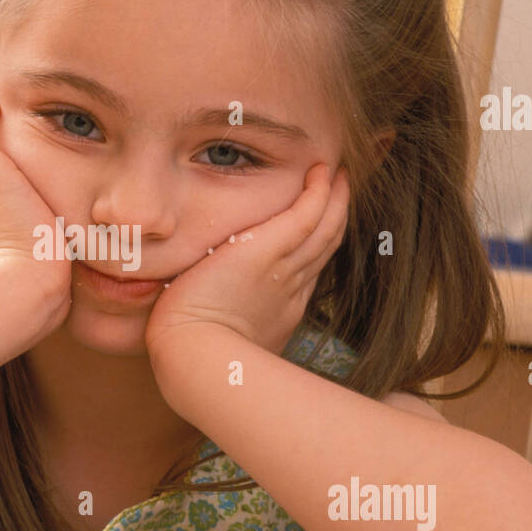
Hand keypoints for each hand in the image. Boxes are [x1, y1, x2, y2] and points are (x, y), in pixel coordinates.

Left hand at [145, 163, 349, 363]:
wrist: (193, 357)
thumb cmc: (191, 354)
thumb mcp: (217, 338)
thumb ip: (218, 318)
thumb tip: (202, 314)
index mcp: (279, 312)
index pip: (306, 272)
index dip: (316, 248)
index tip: (319, 231)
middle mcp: (290, 290)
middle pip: (323, 247)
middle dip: (335, 218)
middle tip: (340, 191)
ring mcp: (283, 270)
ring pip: (324, 229)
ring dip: (335, 200)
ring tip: (338, 174)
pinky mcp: (267, 251)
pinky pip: (307, 215)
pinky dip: (320, 194)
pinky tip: (323, 173)